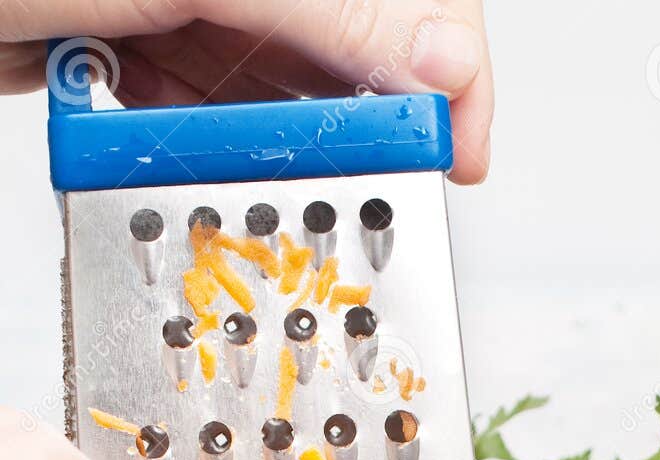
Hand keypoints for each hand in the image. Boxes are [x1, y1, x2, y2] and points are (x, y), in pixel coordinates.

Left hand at [0, 1, 492, 181]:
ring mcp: (193, 9)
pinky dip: (193, 149)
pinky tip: (165, 141)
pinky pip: (202, 118)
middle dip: (346, 123)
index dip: (447, 72)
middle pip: (349, 54)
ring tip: (221, 151)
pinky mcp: (143, 53)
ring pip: (279, 98)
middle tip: (343, 181)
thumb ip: (337, 10)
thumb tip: (449, 62)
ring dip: (262, 145)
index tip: (456, 156)